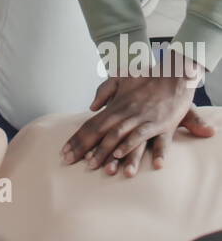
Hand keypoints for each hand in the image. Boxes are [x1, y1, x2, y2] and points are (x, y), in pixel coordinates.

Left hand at [60, 63, 215, 177]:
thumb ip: (104, 91)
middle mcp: (125, 113)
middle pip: (100, 132)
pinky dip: (131, 145)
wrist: (175, 74)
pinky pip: (142, 136)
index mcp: (115, 106)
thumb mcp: (121, 78)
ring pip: (119, 136)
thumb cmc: (148, 78)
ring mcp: (141, 119)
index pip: (92, 124)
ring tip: (93, 165)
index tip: (64, 152)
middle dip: (84, 148)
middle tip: (69, 161)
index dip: (77, 139)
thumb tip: (92, 107)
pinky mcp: (158, 124)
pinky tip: (121, 155)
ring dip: (105, 151)